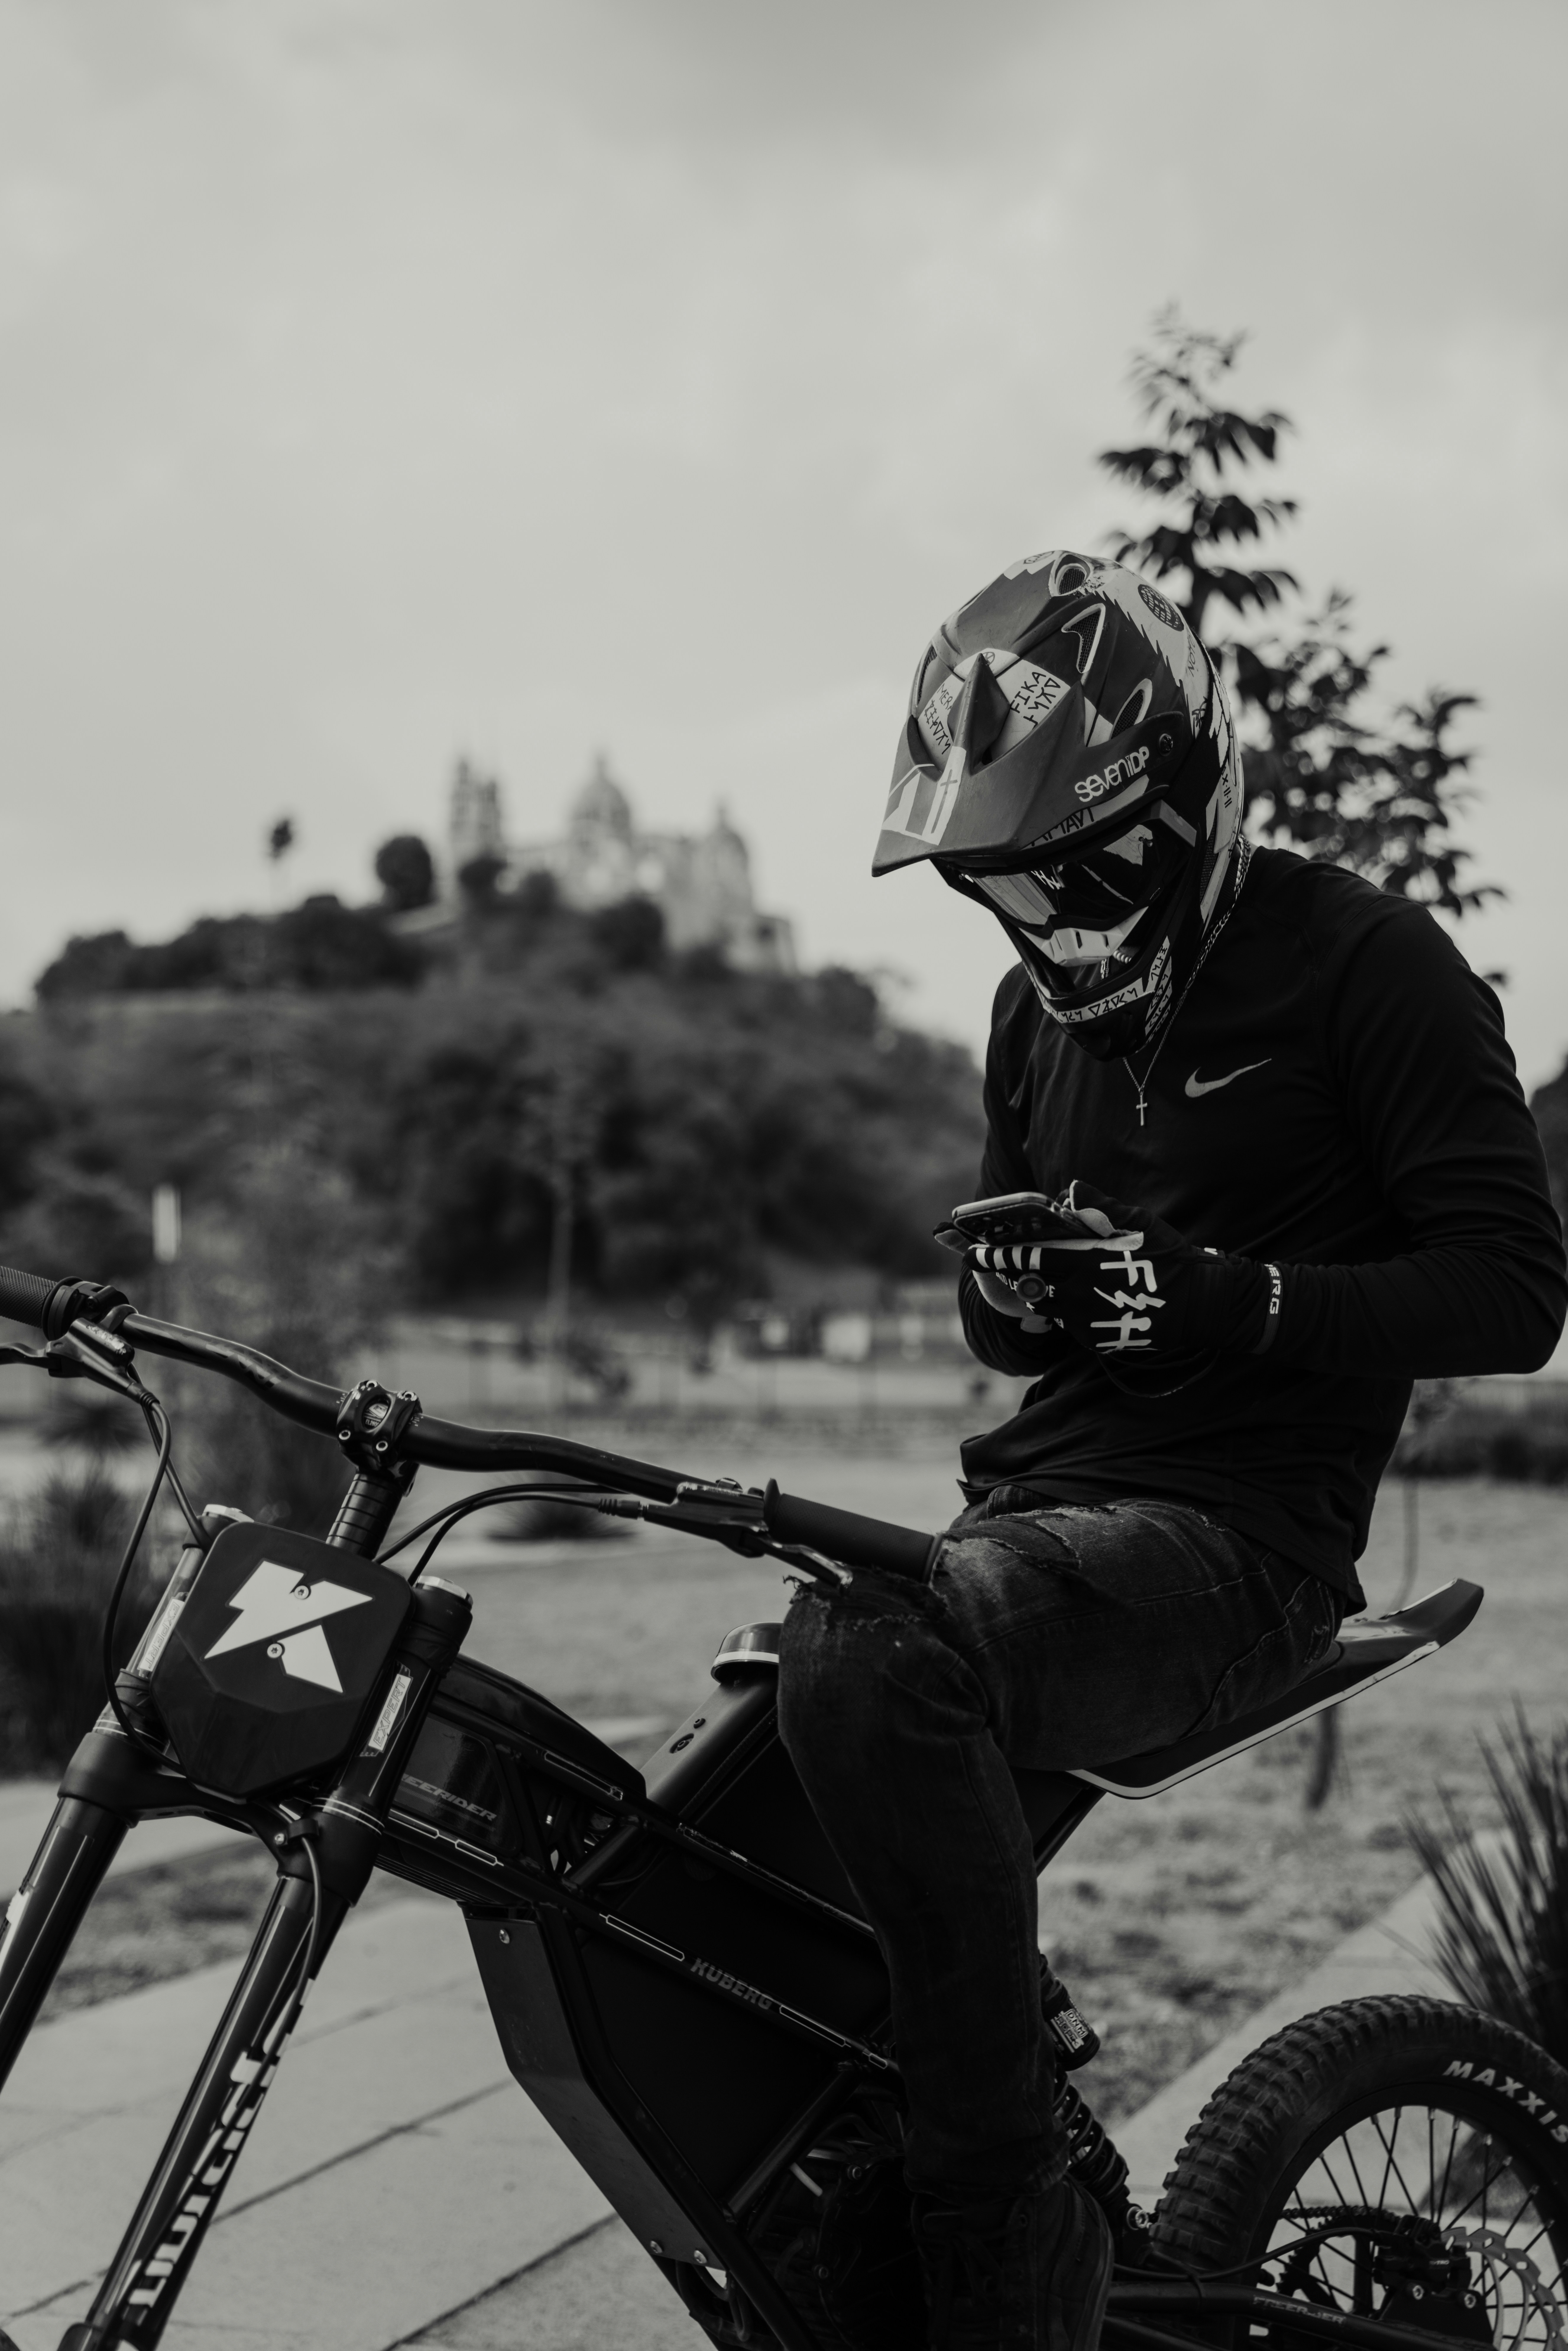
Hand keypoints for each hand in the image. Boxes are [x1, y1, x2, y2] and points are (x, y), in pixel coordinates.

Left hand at [969, 1181, 1267, 1359]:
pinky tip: (1085, 1297)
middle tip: (994, 1265)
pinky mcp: (1095, 1339)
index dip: (999, 1255)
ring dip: (1044, 1290)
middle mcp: (1078, 1295)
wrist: (1201, 1306)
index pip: (1029, 1258)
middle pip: (1031, 1284)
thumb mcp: (1137, 1223)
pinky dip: (1069, 1309)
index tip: (973, 1253)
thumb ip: (1099, 1206)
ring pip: (1048, 1305)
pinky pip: (1070, 1323)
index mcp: (1083, 1263)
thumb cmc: (1169, 1258)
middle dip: (1012, 1273)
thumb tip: (1069, 1192)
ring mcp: (1085, 1321)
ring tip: (1053, 1277)